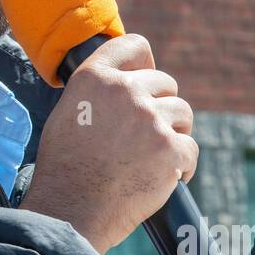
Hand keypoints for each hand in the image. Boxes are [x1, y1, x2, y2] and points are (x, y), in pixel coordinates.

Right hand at [21, 34, 197, 254]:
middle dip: (161, 106)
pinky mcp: (170, 148)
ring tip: (155, 156)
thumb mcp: (67, 114)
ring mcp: (150, 119)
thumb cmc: (65, 168)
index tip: (145, 78)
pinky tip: (166, 177)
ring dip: (174, 133)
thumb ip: (97, 93)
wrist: (72, 209)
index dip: (145, 63)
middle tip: (146, 134)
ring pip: (182, 114)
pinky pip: (190, 148)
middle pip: (165, 83)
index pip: (134, 46)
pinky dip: (182, 164)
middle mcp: (125, 91)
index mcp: (95, 77)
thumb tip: (123, 86)